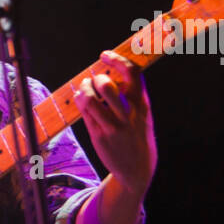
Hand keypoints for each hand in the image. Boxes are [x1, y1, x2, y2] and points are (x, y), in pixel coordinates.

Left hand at [75, 51, 156, 193]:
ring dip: (83, 89)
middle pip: (107, 85)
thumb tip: (110, 73)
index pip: (133, 73)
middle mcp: (129, 113)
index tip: (104, 55)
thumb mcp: (143, 114)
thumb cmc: (137, 135)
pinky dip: (80, 101)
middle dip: (96, 79)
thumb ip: (131, 95)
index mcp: (143, 103)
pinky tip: (82, 100)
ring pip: (91, 99)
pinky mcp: (100, 135)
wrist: (138, 168)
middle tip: (94, 82)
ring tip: (84, 90)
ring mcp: (114, 125)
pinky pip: (85, 112)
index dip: (116, 60)